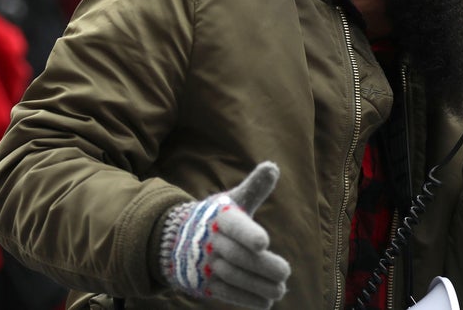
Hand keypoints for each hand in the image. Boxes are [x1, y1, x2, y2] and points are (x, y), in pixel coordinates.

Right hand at [159, 161, 290, 308]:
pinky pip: (225, 293)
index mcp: (220, 217)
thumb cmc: (216, 218)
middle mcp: (209, 240)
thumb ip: (254, 188)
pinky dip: (246, 299)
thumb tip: (272, 167)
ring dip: (257, 285)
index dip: (248, 233)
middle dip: (261, 266)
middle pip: (236, 255)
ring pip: (232, 276)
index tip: (263, 242)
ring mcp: (204, 263)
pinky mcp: (204, 282)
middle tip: (285, 273)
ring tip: (280, 290)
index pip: (234, 225)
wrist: (177, 239)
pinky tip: (266, 302)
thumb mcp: (232, 200)